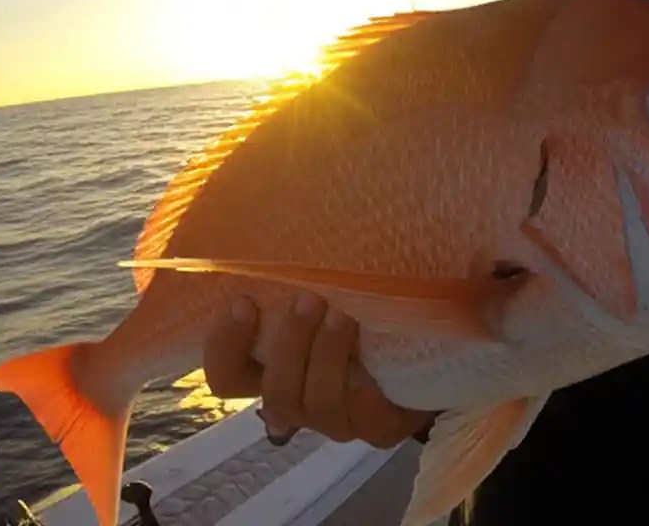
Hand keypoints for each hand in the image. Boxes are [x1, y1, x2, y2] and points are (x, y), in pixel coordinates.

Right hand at [203, 292, 437, 447]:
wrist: (423, 351)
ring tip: (344, 315)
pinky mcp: (375, 429)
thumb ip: (299, 277)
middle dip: (288, 344)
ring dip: (326, 355)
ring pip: (315, 402)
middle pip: (272, 393)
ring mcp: (335, 420)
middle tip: (308, 298)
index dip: (225, 346)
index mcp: (272, 371)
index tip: (243, 302)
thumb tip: (274, 219)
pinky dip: (365, 386)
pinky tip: (372, 358)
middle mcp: (298, 401)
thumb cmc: (361, 312)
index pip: (226, 376)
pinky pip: (362, 414)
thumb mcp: (327, 292)